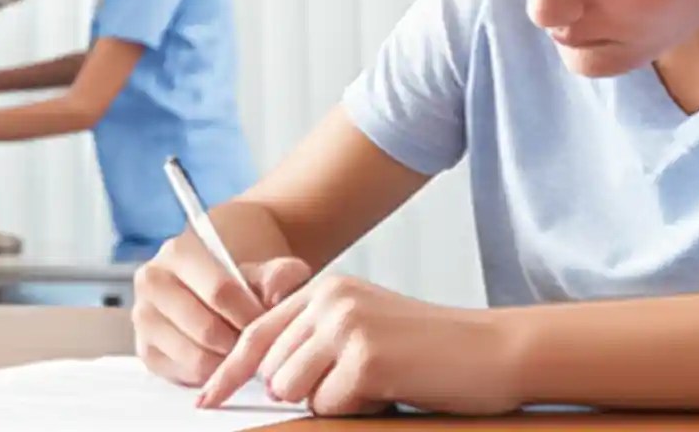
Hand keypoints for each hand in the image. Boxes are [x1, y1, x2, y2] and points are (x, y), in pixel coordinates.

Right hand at [132, 233, 313, 386]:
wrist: (216, 289)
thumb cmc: (244, 280)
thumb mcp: (268, 269)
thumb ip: (281, 275)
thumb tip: (273, 297)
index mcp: (178, 251)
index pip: (220, 291)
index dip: (251, 315)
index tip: (269, 325)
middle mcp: (152, 281)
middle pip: (206, 329)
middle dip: (239, 343)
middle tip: (258, 344)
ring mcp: (143, 317)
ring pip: (195, 357)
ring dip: (227, 362)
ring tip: (242, 351)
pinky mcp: (146, 351)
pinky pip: (186, 375)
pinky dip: (211, 375)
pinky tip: (223, 358)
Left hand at [197, 275, 521, 416]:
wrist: (492, 349)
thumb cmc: (429, 349)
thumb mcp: (364, 326)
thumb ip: (315, 340)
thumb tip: (268, 379)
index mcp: (326, 288)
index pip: (257, 332)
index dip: (229, 370)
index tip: (206, 399)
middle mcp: (329, 299)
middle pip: (273, 371)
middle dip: (307, 392)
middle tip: (362, 381)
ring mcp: (345, 325)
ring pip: (294, 390)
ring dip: (331, 401)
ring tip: (377, 381)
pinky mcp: (364, 357)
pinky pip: (329, 406)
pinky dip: (357, 409)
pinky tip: (391, 387)